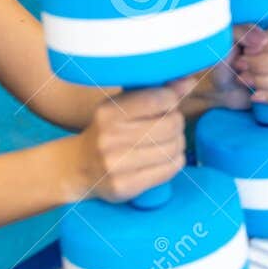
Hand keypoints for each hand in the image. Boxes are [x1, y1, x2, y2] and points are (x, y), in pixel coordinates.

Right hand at [76, 79, 190, 201]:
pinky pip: (168, 170)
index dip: (172, 100)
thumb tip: (188, 82)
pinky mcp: (124, 187)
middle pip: (170, 125)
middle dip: (177, 123)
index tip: (168, 104)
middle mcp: (109, 138)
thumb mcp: (122, 105)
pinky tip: (166, 158)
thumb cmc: (108, 130)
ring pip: (173, 148)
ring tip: (169, 141)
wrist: (79, 166)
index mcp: (109, 112)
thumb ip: (156, 92)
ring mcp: (115, 165)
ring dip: (178, 143)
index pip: (158, 99)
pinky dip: (175, 161)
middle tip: (171, 124)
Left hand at [225, 15, 267, 108]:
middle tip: (240, 65)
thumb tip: (262, 40)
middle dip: (260, 66)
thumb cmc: (226, 55)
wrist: (222, 83)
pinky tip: (255, 95)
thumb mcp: (227, 38)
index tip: (247, 50)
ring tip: (242, 79)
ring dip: (262, 81)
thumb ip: (242, 32)